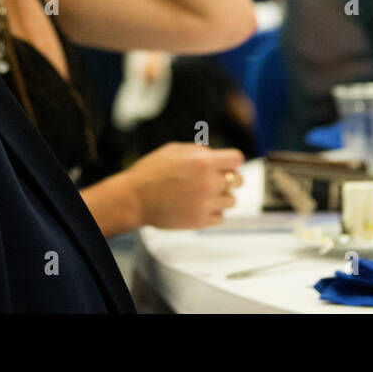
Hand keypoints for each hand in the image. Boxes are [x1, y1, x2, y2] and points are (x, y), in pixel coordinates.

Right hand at [123, 142, 244, 228]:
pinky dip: (213, 212)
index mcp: (203, 162)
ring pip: (232, 201)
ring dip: (221, 197)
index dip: (231, 161)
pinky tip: (198, 206)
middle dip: (230, 178)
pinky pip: (221, 217)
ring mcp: (205, 203)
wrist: (134, 199)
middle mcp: (208, 182)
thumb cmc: (151, 172)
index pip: (237, 159)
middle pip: (238, 181)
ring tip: (204, 194)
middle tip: (216, 180)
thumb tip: (216, 153)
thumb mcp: (174, 149)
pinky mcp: (200, 221)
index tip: (226, 164)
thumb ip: (199, 150)